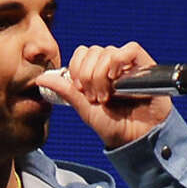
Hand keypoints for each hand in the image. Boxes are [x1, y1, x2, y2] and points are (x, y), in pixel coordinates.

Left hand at [37, 43, 172, 148]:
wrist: (135, 138)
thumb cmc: (112, 126)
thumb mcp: (84, 109)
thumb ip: (65, 91)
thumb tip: (40, 78)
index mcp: (97, 72)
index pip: (82, 53)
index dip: (77, 68)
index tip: (79, 89)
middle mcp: (112, 66)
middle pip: (93, 51)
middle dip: (89, 76)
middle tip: (95, 98)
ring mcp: (128, 65)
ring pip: (108, 51)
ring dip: (102, 74)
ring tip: (107, 96)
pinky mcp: (146, 66)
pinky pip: (131, 49)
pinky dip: (119, 60)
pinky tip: (116, 79)